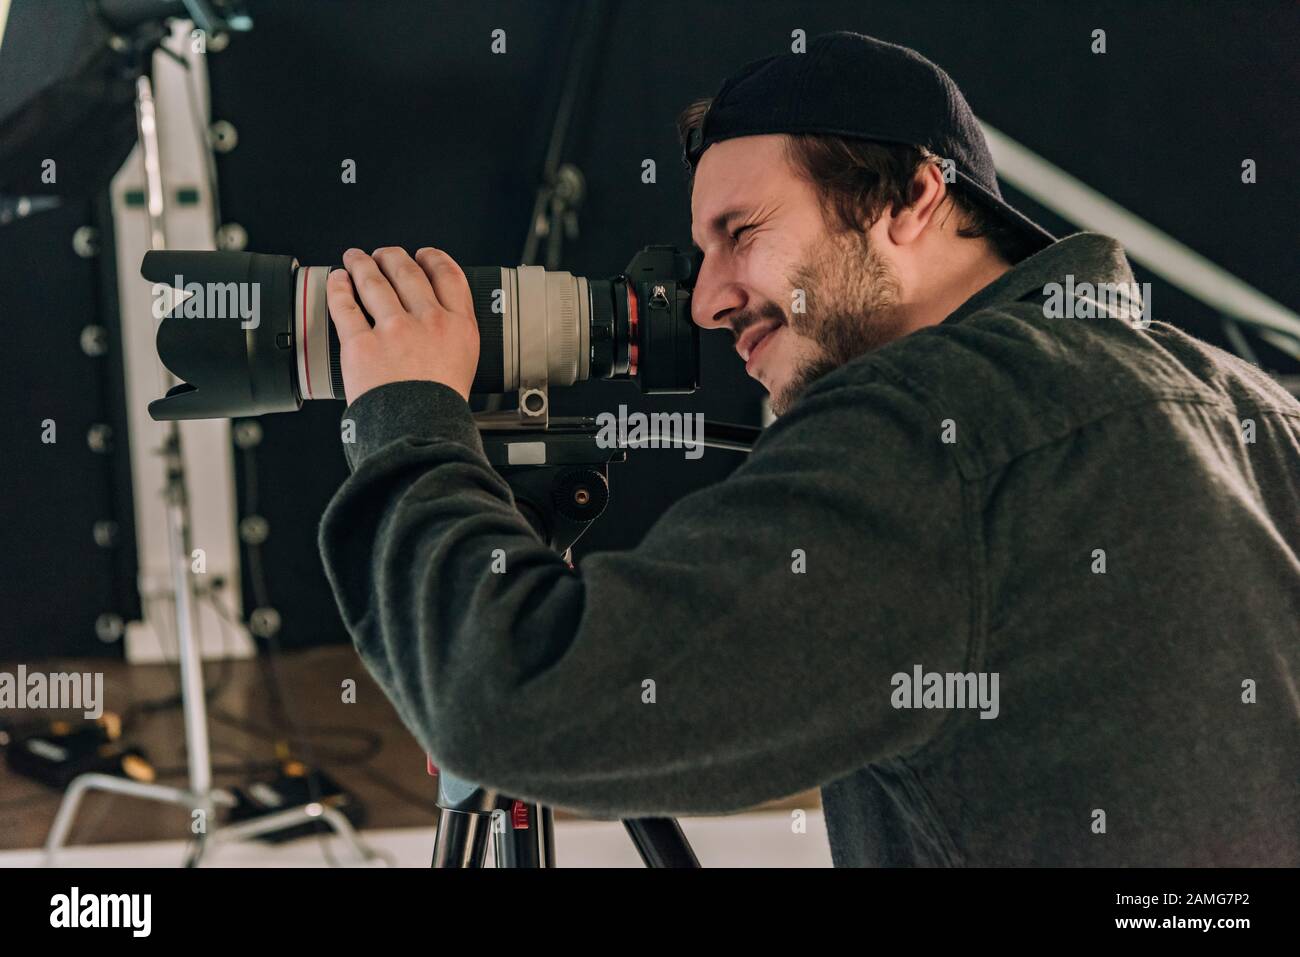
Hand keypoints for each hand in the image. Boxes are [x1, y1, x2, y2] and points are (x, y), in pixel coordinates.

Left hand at [326, 246, 479, 404]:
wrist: (420, 432)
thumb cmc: (440, 409)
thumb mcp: (466, 364)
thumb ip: (453, 337)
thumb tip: (438, 320)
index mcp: (458, 327)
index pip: (447, 275)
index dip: (433, 258)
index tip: (424, 255)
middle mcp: (427, 322)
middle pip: (407, 271)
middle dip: (391, 257)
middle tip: (383, 255)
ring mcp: (393, 330)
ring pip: (373, 281)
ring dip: (361, 264)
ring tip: (354, 259)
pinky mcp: (361, 344)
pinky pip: (345, 306)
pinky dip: (338, 287)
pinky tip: (337, 280)